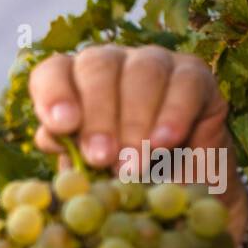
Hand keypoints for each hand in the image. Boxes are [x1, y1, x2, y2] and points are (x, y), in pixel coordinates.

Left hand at [28, 45, 247, 247]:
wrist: (179, 184)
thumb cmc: (122, 173)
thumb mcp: (89, 168)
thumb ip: (69, 150)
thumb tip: (53, 136)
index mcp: (73, 83)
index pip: (53, 71)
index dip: (54, 94)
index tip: (62, 126)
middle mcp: (110, 64)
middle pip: (97, 67)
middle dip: (98, 116)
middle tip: (101, 158)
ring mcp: (154, 62)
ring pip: (142, 71)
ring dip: (134, 120)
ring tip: (133, 165)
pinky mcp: (194, 75)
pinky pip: (185, 83)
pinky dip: (173, 114)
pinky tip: (163, 143)